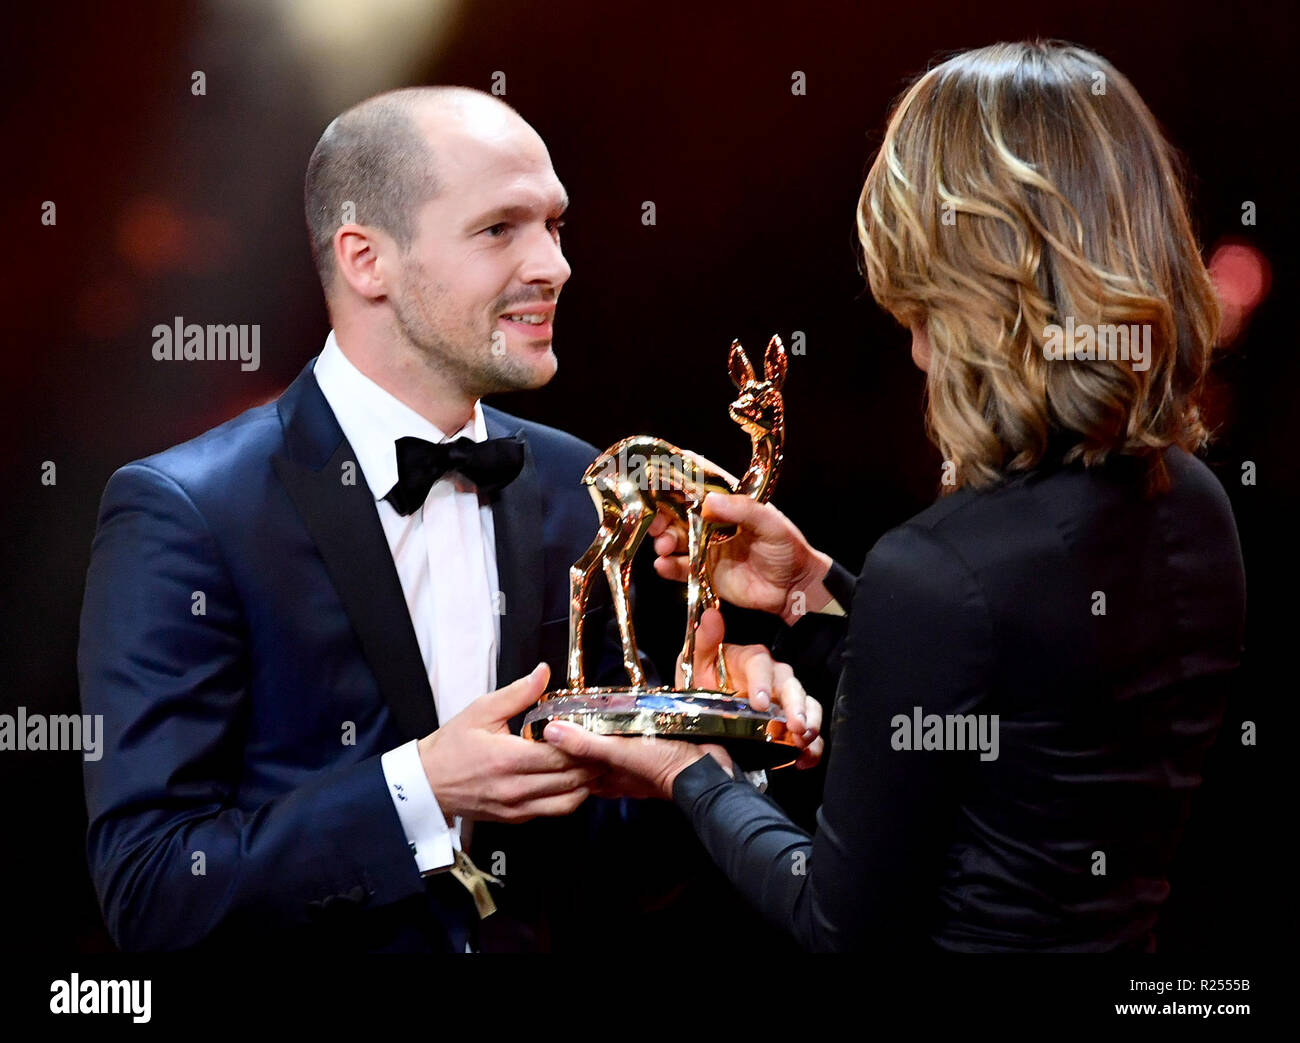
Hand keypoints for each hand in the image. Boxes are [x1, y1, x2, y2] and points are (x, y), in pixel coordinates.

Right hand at [417, 662, 602, 822]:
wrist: (426, 783)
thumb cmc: (450, 747)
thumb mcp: (481, 711)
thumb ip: (518, 693)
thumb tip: (542, 673)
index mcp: (508, 758)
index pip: (560, 755)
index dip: (584, 744)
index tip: (596, 731)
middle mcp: (515, 787)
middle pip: (571, 779)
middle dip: (592, 763)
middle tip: (606, 747)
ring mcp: (517, 807)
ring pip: (567, 801)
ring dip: (586, 784)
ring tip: (595, 765)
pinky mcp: (516, 817)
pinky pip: (553, 811)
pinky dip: (570, 797)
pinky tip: (575, 780)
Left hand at [542, 721, 733, 800]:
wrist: (704, 770)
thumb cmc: (663, 766)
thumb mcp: (619, 753)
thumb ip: (586, 744)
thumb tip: (551, 732)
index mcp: (604, 776)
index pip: (570, 765)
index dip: (555, 750)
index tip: (543, 728)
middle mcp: (616, 773)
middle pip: (586, 758)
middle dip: (573, 740)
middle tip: (559, 714)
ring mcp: (633, 765)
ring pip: (607, 749)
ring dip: (598, 733)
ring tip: (586, 711)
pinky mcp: (650, 752)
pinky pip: (628, 740)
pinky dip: (621, 730)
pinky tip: (623, 718)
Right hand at [650, 492, 834, 624]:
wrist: (793, 589)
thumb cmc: (788, 549)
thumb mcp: (770, 524)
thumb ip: (742, 510)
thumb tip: (708, 500)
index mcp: (729, 502)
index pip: (700, 481)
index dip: (678, 474)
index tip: (655, 471)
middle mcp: (712, 521)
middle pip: (677, 510)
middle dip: (661, 512)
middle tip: (655, 521)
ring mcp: (705, 546)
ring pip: (674, 537)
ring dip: (663, 539)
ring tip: (665, 546)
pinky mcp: (702, 572)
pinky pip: (679, 567)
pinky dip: (667, 565)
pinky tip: (663, 564)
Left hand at [678, 607, 823, 768]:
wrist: (701, 724)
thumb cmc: (702, 689)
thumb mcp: (695, 665)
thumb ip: (704, 642)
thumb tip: (710, 615)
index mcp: (750, 662)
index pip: (762, 662)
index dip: (763, 680)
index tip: (759, 702)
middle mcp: (772, 680)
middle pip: (791, 684)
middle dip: (796, 705)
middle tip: (795, 725)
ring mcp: (784, 704)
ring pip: (808, 706)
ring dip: (810, 721)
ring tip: (804, 739)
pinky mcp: (790, 728)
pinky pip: (810, 735)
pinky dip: (813, 748)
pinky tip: (804, 759)